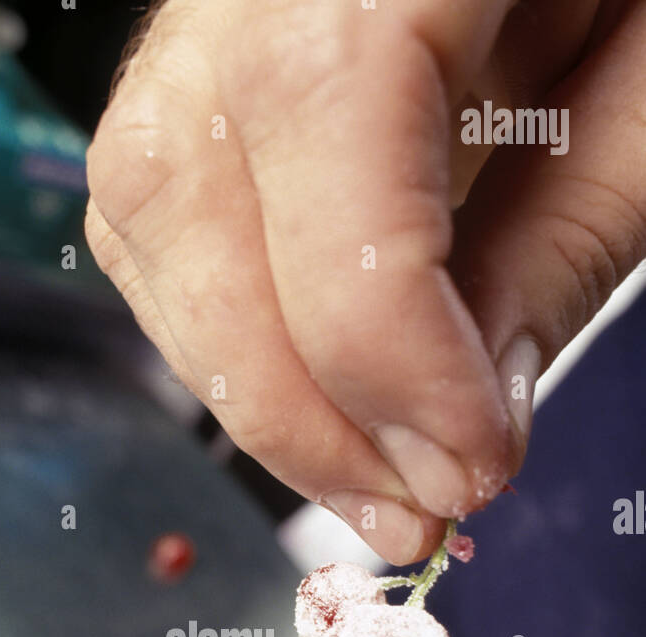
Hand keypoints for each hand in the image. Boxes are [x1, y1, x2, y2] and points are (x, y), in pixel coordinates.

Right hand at [85, 0, 645, 563]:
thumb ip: (558, 243)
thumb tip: (466, 419)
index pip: (333, 169)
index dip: (394, 360)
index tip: (471, 472)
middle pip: (196, 209)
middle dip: (301, 411)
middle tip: (412, 515)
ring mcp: (201, 4)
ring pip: (148, 219)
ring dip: (249, 386)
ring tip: (366, 476)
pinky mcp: (196, 56)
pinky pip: (156, 210)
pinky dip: (222, 327)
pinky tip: (310, 387)